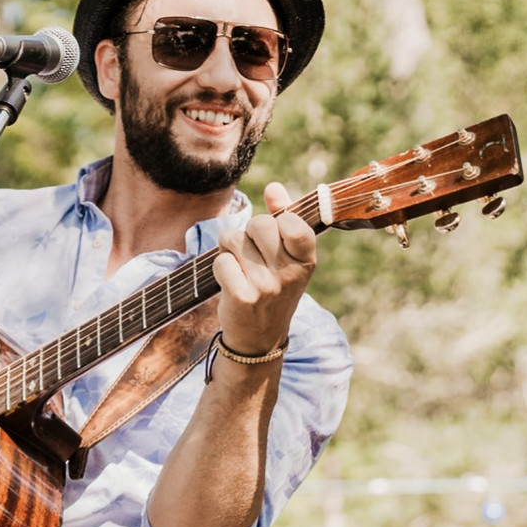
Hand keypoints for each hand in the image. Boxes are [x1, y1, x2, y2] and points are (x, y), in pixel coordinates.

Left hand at [211, 183, 314, 355]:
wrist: (258, 339)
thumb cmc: (273, 289)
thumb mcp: (288, 258)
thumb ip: (284, 218)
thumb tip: (273, 187)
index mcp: (306, 261)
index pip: (292, 221)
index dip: (277, 221)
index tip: (275, 236)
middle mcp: (289, 274)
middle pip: (259, 224)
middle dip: (249, 233)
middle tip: (253, 254)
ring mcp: (266, 287)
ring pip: (234, 239)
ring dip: (230, 249)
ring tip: (241, 267)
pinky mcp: (242, 297)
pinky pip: (221, 260)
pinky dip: (220, 267)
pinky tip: (230, 281)